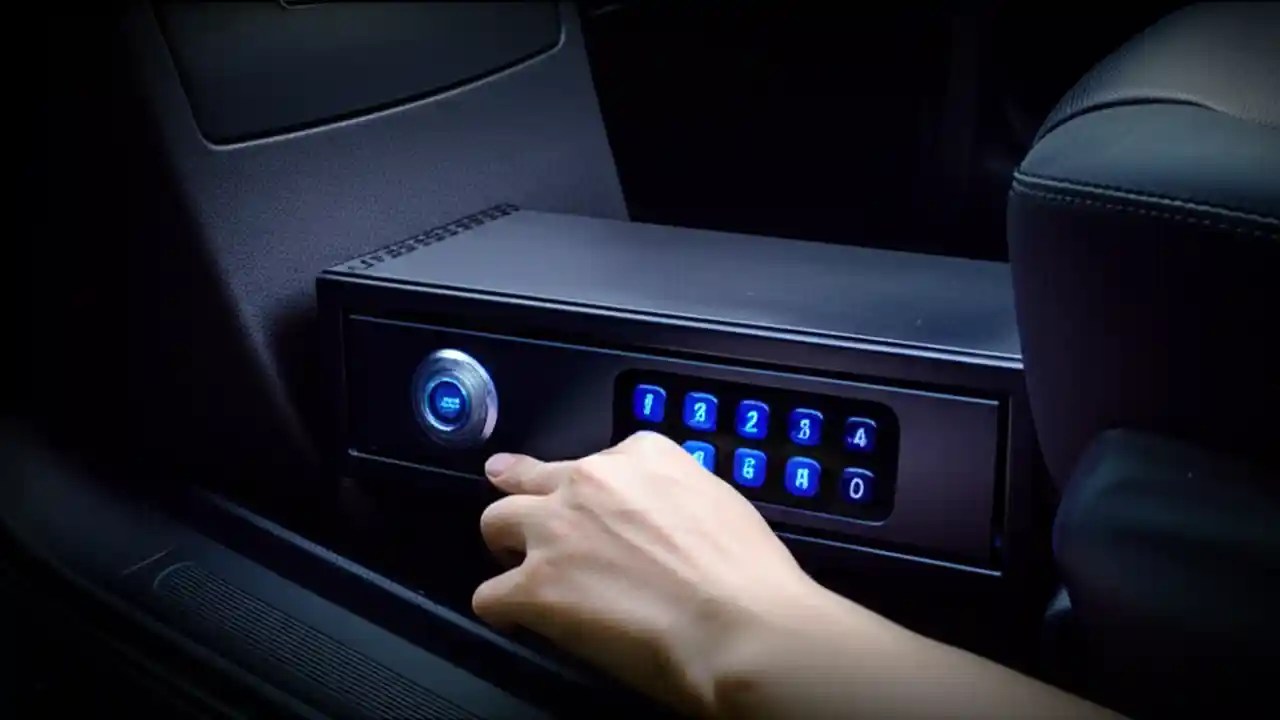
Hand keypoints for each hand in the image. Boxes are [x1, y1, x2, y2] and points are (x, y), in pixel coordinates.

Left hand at [473, 431, 822, 714]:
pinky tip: (520, 623)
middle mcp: (589, 482)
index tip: (591, 514)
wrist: (741, 627)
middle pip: (528, 481)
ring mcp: (556, 531)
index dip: (587, 494)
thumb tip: (660, 521)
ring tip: (521, 578)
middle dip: (529, 508)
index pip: (590, 462)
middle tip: (530, 535)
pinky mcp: (535, 586)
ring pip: (495, 522)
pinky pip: (488, 595)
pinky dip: (502, 611)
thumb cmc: (747, 576)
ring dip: (507, 551)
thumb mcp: (717, 502)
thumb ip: (672, 497)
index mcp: (641, 456)